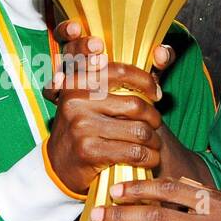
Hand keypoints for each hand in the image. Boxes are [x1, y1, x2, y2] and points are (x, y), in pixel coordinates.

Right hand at [43, 23, 167, 194]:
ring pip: (139, 131)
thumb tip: (162, 54)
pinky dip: (149, 158)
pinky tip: (149, 159)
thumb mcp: (89, 98)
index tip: (156, 94)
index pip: (120, 71)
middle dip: (154, 118)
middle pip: (135, 105)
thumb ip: (115, 78)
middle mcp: (76, 100)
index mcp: (77, 81)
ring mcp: (81, 125)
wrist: (58, 165)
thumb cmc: (84, 127)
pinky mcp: (88, 151)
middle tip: (156, 125)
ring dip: (154, 141)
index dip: (146, 81)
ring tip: (153, 144)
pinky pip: (134, 152)